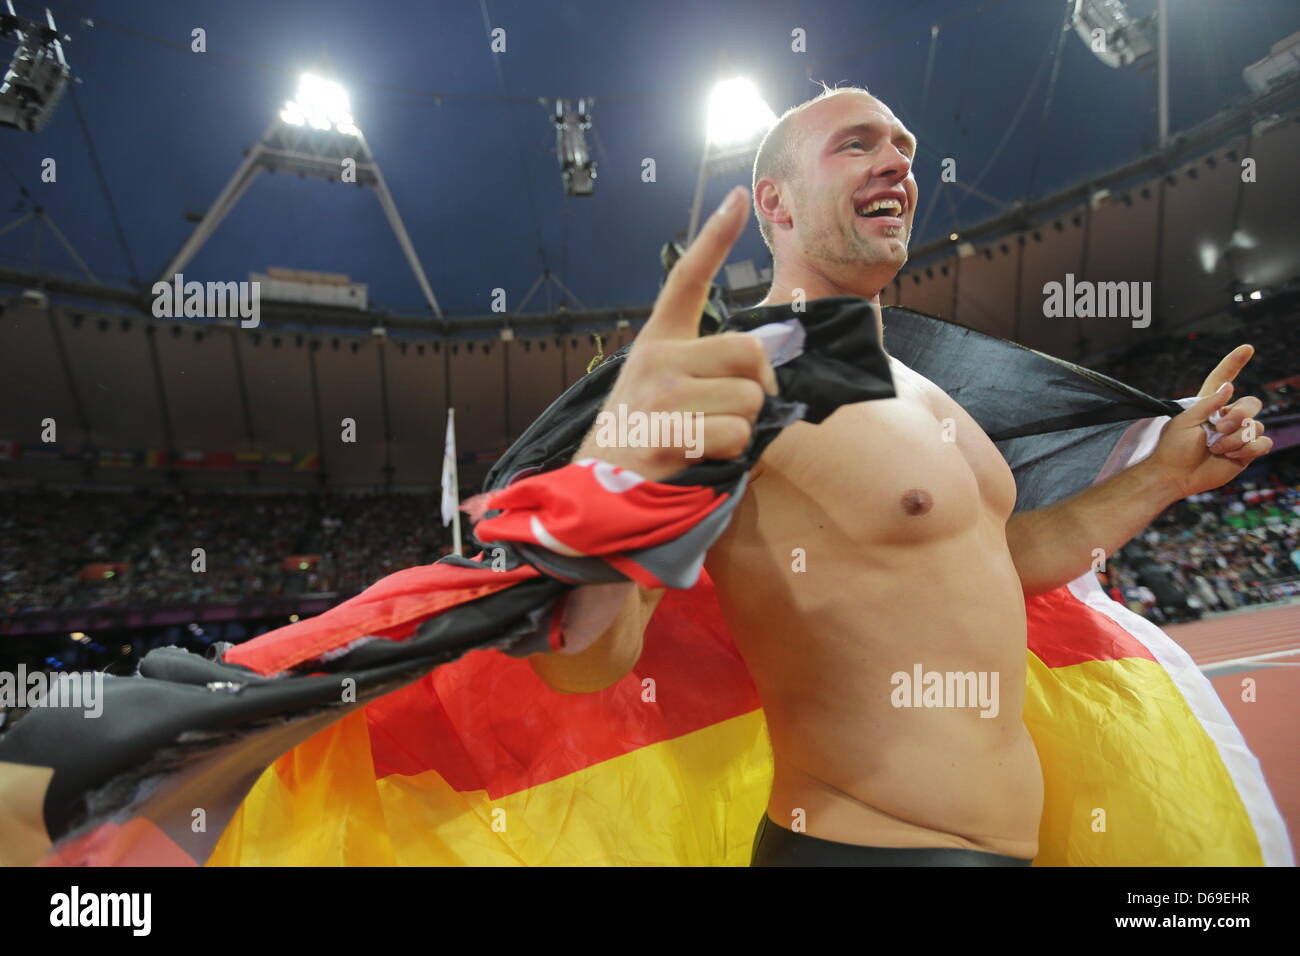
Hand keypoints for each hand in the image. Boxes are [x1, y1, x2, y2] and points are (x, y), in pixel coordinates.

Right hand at [575, 186, 777, 481]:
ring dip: (744, 428)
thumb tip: (767, 370)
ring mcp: (659, 394)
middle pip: (751, 351)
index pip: (686, 279)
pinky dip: (733, 453)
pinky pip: (737, 434)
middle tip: (739, 412)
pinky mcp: (665, 432)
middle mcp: (656, 358)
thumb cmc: (643, 442)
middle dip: (760, 388)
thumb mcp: (661, 391)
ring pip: (750, 398)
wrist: (598, 492)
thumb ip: (704, 369)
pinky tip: (698, 457)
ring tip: (705, 440)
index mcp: (657, 341)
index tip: (736, 198)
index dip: (714, 237)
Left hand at [1146, 344, 1272, 499]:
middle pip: (1252, 403)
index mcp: (1210, 405)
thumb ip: (1208, 403)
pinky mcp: (1247, 452)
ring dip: (1236, 439)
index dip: (1234, 363)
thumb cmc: (1173, 448)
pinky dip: (1247, 449)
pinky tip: (1230, 456)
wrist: (1174, 476)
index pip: (1224, 379)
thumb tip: (1230, 386)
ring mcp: (1238, 435)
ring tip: (1216, 448)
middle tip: (1218, 428)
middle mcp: (1227, 417)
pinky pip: (1264, 443)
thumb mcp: (1185, 421)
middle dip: (1238, 415)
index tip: (1246, 348)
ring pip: (1256, 426)